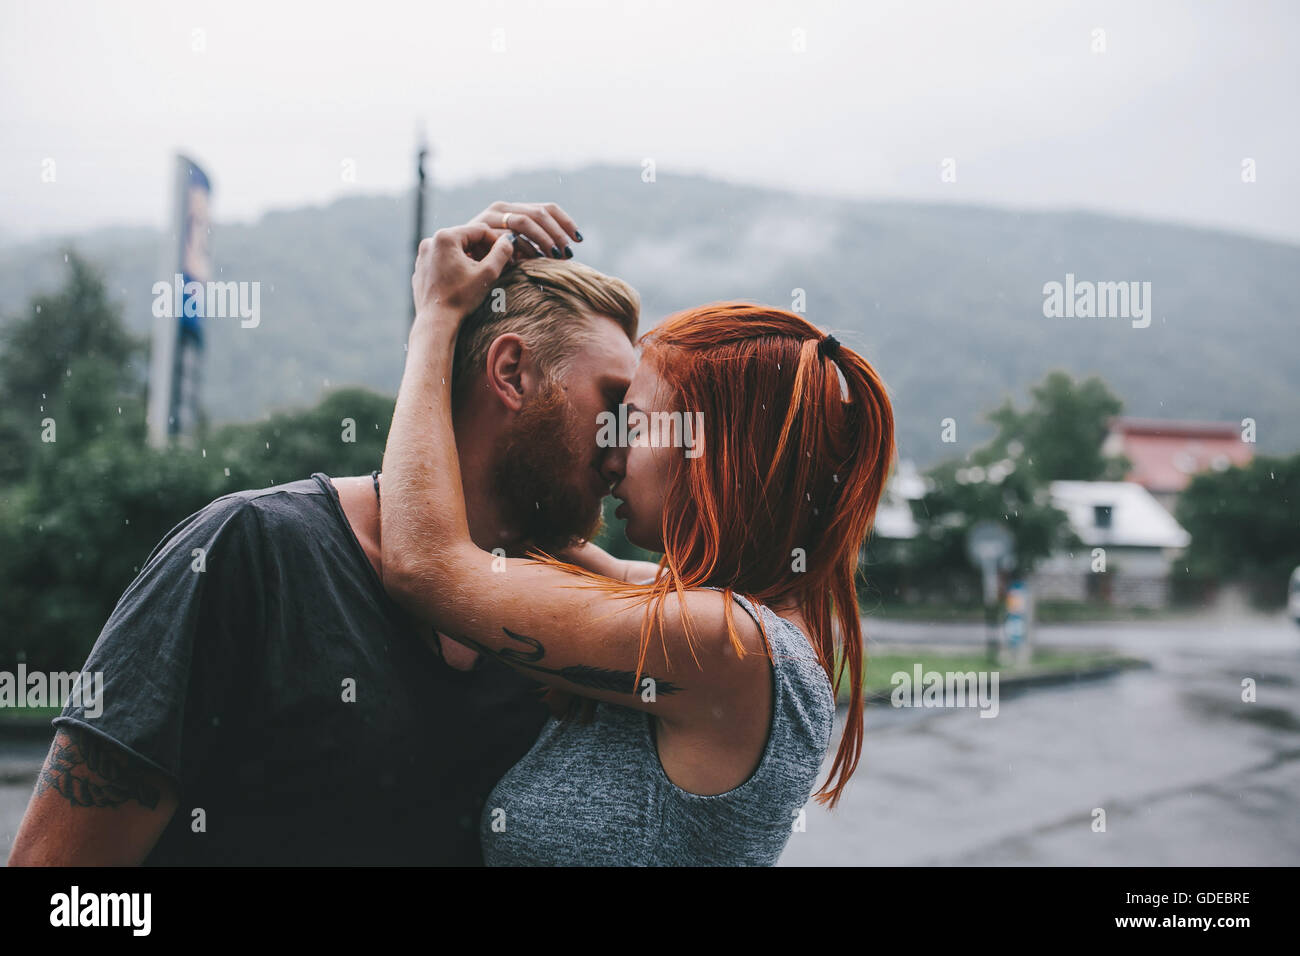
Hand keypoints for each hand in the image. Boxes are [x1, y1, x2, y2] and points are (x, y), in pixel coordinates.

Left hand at [411, 224, 514, 321]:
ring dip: (470, 257)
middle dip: (483, 249)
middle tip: (497, 264)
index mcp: (446, 237)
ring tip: (482, 273)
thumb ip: (501, 253)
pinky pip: (442, 261)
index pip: (479, 230)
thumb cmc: (461, 298)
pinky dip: (455, 266)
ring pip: (454, 249)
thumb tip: (508, 241)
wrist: (436, 322)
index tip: (507, 255)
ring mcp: (423, 255)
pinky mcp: (421, 269)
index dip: (497, 241)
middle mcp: (430, 241)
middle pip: (465, 238)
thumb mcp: (488, 273)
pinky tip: (465, 281)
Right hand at [467, 200, 581, 260]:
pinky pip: (509, 234)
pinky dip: (524, 246)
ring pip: (526, 221)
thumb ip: (536, 244)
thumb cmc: (489, 259)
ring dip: (543, 238)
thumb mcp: (517, 249)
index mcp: (515, 209)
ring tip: (554, 256)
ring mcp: (490, 216)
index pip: (547, 208)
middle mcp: (503, 208)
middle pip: (540, 212)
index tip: (579, 239)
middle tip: (567, 253)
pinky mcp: (481, 228)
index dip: (566, 222)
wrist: (456, 262)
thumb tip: (567, 251)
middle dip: (557, 233)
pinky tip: (534, 260)